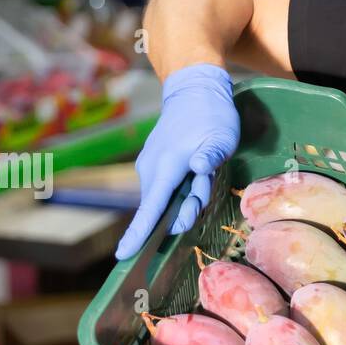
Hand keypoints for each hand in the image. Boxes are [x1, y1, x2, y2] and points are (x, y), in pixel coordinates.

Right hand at [115, 63, 238, 260]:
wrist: (195, 90)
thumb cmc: (212, 116)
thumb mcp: (221, 137)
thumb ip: (210, 157)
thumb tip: (196, 169)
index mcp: (167, 166)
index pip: (151, 208)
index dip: (139, 233)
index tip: (124, 254)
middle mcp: (152, 169)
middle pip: (162, 210)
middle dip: (184, 211)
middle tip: (204, 187)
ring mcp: (151, 167)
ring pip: (169, 200)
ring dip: (190, 196)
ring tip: (203, 171)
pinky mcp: (154, 165)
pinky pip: (168, 189)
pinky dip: (185, 188)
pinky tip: (196, 170)